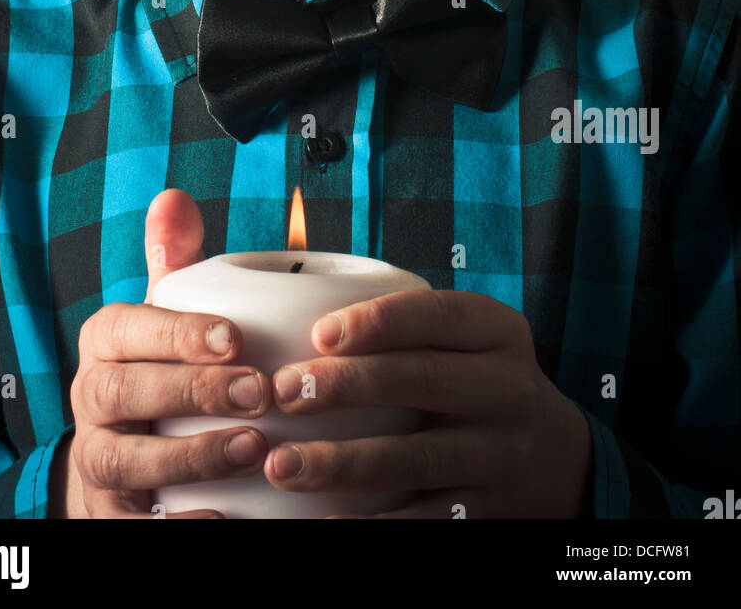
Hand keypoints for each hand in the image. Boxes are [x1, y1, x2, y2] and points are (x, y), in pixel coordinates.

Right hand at [56, 189, 272, 517]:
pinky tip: (224, 518)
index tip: (236, 336)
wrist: (119, 461)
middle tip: (259, 390)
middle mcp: (91, 400)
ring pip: (125, 461)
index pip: (127, 329)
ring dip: (191, 456)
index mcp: (104, 344)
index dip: (177, 332)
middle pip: (123, 392)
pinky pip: (132, 526)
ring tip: (254, 448)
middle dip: (191, 391)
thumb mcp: (162, 318)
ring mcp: (97, 461)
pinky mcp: (111, 515)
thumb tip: (173, 197)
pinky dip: (175, 524)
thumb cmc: (157, 373)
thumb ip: (172, 262)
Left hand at [262, 289, 592, 518]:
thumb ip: (408, 326)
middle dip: (346, 385)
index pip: (439, 314)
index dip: (378, 321)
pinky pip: (426, 520)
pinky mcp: (489, 511)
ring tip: (284, 464)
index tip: (318, 333)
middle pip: (423, 380)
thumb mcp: (468, 340)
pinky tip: (326, 519)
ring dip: (343, 461)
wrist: (556, 456)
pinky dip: (375, 524)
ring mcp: (501, 454)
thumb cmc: (476, 378)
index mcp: (499, 332)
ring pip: (417, 457)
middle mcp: (507, 389)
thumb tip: (300, 325)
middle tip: (283, 391)